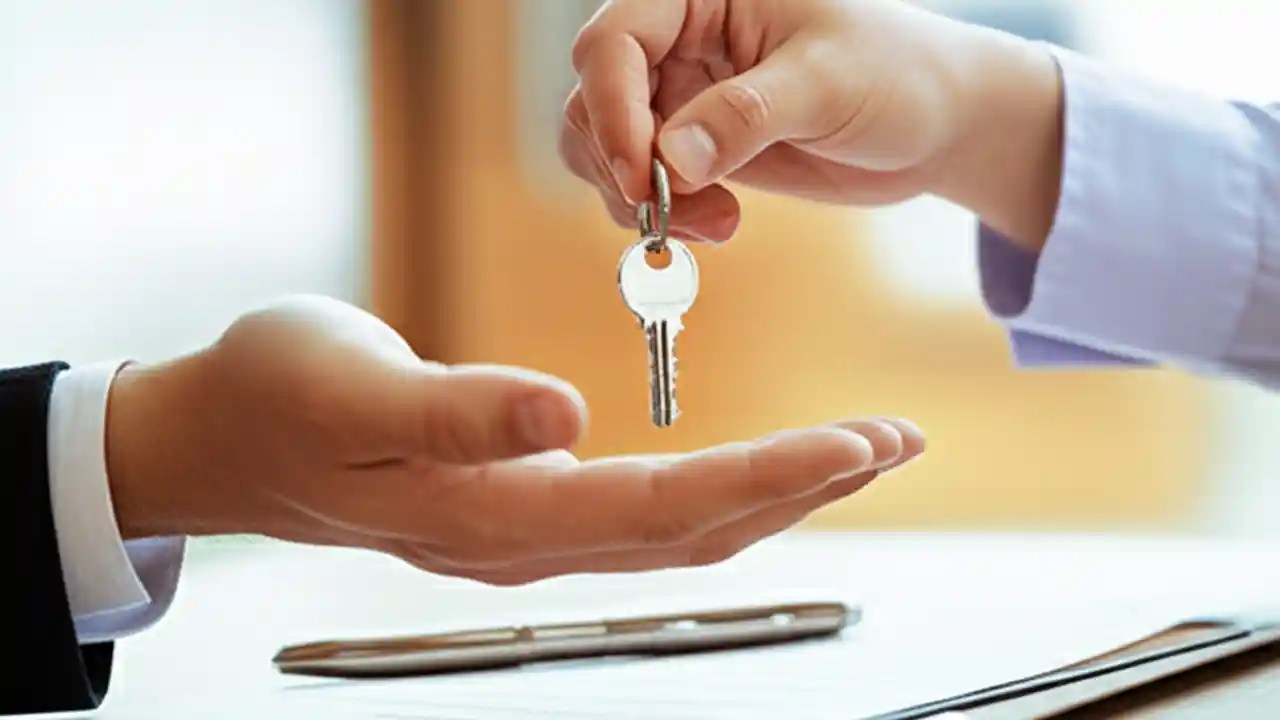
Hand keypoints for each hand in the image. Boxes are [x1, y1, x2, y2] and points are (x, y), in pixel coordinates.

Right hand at [104, 296, 922, 584]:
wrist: (221, 435)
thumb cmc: (276, 396)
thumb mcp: (349, 385)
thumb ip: (458, 412)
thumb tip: (561, 417)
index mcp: (488, 512)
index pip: (661, 510)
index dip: (767, 479)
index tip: (854, 446)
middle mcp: (520, 540)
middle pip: (694, 534)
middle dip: (804, 489)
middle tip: (891, 442)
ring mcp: (522, 534)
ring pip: (678, 533)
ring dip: (776, 493)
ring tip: (853, 451)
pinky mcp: (519, 509)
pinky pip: (645, 516)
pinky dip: (720, 492)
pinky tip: (752, 470)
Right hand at [561, 0, 1062, 249]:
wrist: (934, 124)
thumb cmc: (898, 74)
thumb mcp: (827, 83)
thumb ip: (746, 114)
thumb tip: (668, 159)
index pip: (615, 40)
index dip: (612, 108)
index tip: (640, 176)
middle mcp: (678, 37)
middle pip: (595, 98)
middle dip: (622, 164)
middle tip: (672, 214)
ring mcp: (681, 93)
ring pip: (604, 147)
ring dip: (639, 200)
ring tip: (714, 225)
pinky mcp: (692, 144)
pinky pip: (640, 183)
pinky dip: (660, 215)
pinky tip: (714, 226)